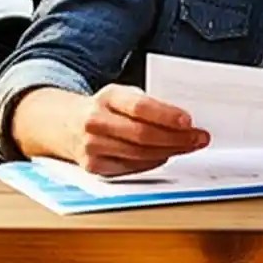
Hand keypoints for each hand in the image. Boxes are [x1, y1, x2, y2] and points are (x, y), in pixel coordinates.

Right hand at [71, 84, 209, 175]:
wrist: (64, 124)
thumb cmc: (103, 108)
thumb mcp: (121, 95)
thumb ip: (147, 104)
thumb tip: (182, 120)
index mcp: (107, 97)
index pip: (140, 107)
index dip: (166, 115)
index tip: (188, 121)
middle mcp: (95, 122)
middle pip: (143, 135)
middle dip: (176, 138)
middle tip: (198, 138)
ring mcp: (92, 146)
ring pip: (140, 154)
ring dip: (170, 152)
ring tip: (188, 147)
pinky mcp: (94, 166)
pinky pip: (131, 167)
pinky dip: (153, 162)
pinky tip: (166, 155)